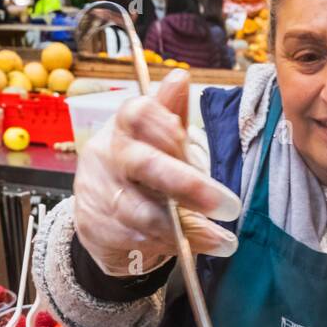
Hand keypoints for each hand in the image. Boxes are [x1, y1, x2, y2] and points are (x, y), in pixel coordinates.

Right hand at [72, 68, 240, 275]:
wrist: (100, 213)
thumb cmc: (139, 169)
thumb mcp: (156, 138)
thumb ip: (170, 114)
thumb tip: (180, 77)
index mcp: (124, 127)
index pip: (140, 114)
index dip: (169, 129)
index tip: (196, 149)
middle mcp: (107, 156)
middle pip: (145, 166)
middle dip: (190, 187)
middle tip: (231, 206)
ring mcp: (99, 194)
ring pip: (143, 212)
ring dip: (188, 230)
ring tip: (225, 241)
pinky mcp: (96, 228)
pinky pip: (137, 240)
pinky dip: (170, 246)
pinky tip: (193, 249)